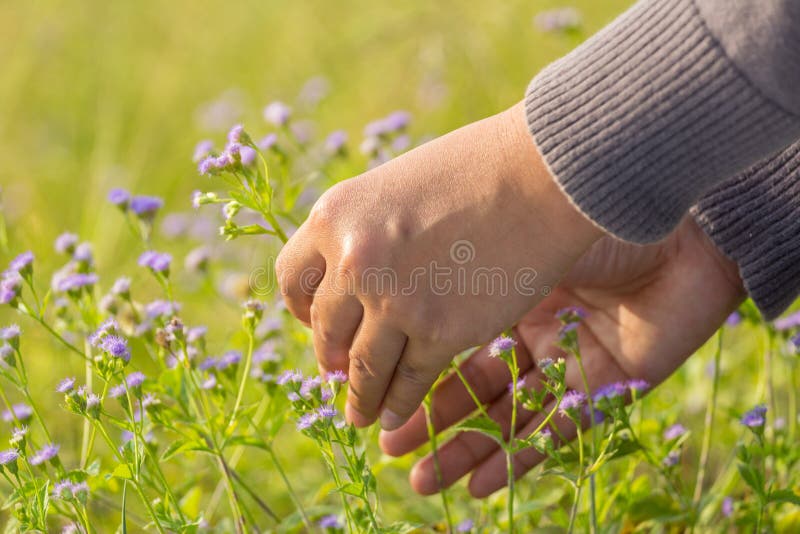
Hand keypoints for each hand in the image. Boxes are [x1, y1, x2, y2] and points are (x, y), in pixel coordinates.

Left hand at [275, 101, 601, 430]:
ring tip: (362, 416)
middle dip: (332, 360)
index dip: (303, 310)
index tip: (317, 326)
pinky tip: (396, 415)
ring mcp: (395, 301)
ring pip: (364, 369)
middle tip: (340, 377)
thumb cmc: (477, 167)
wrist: (544, 172)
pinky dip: (401, 404)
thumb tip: (350, 277)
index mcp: (333, 218)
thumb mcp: (395, 185)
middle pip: (326, 331)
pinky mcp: (441, 332)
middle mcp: (353, 262)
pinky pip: (409, 382)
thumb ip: (366, 230)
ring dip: (360, 399)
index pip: (293, 281)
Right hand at [379, 217, 744, 496]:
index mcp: (498, 286)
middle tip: (383, 444)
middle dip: (425, 417)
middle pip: (468, 385)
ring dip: (464, 450)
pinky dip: (520, 459)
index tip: (358, 389)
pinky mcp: (609, 382)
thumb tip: (370, 296)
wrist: (651, 190)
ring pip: (508, 416)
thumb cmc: (566, 201)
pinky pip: (562, 430)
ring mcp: (568, 357)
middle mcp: (529, 325)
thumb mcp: (492, 237)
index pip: (441, 339)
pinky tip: (480, 484)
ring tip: (421, 479)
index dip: (404, 369)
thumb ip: (442, 272)